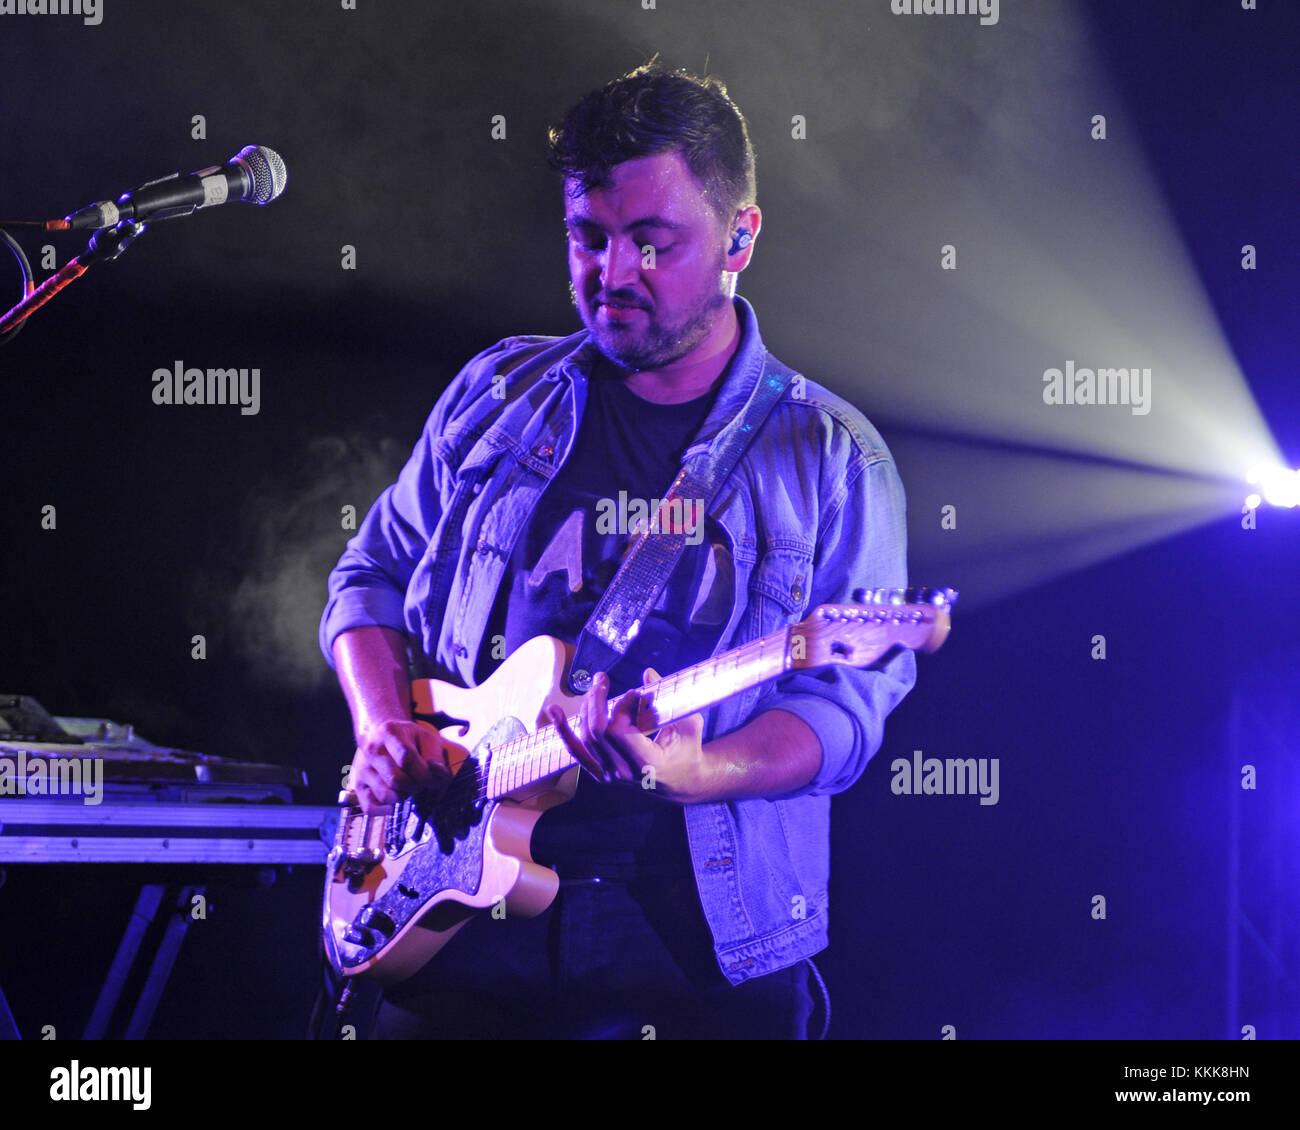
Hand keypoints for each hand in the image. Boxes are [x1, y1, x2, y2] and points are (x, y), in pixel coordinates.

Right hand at [348, 718, 449, 813]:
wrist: (379, 735)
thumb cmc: (407, 739)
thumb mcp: (426, 738)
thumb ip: (436, 756)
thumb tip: (439, 774)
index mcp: (389, 733)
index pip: (406, 758)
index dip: (424, 773)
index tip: (433, 778)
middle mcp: (372, 750)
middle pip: (396, 780)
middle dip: (415, 785)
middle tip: (420, 781)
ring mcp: (363, 769)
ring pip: (385, 795)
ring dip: (403, 796)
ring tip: (407, 786)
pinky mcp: (359, 785)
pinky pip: (370, 808)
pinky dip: (385, 809)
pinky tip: (395, 798)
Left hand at [548, 668, 707, 803]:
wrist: (682, 783)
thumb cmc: (689, 751)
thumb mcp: (689, 724)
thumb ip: (668, 700)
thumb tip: (648, 674)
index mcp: (647, 764)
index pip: (619, 731)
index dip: (622, 706)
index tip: (635, 692)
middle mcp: (624, 773)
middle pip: (597, 732)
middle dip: (597, 700)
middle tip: (602, 678)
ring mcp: (610, 776)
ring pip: (585, 737)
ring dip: (586, 708)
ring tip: (594, 687)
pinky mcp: (601, 773)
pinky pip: (577, 751)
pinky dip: (564, 730)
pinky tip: (553, 712)